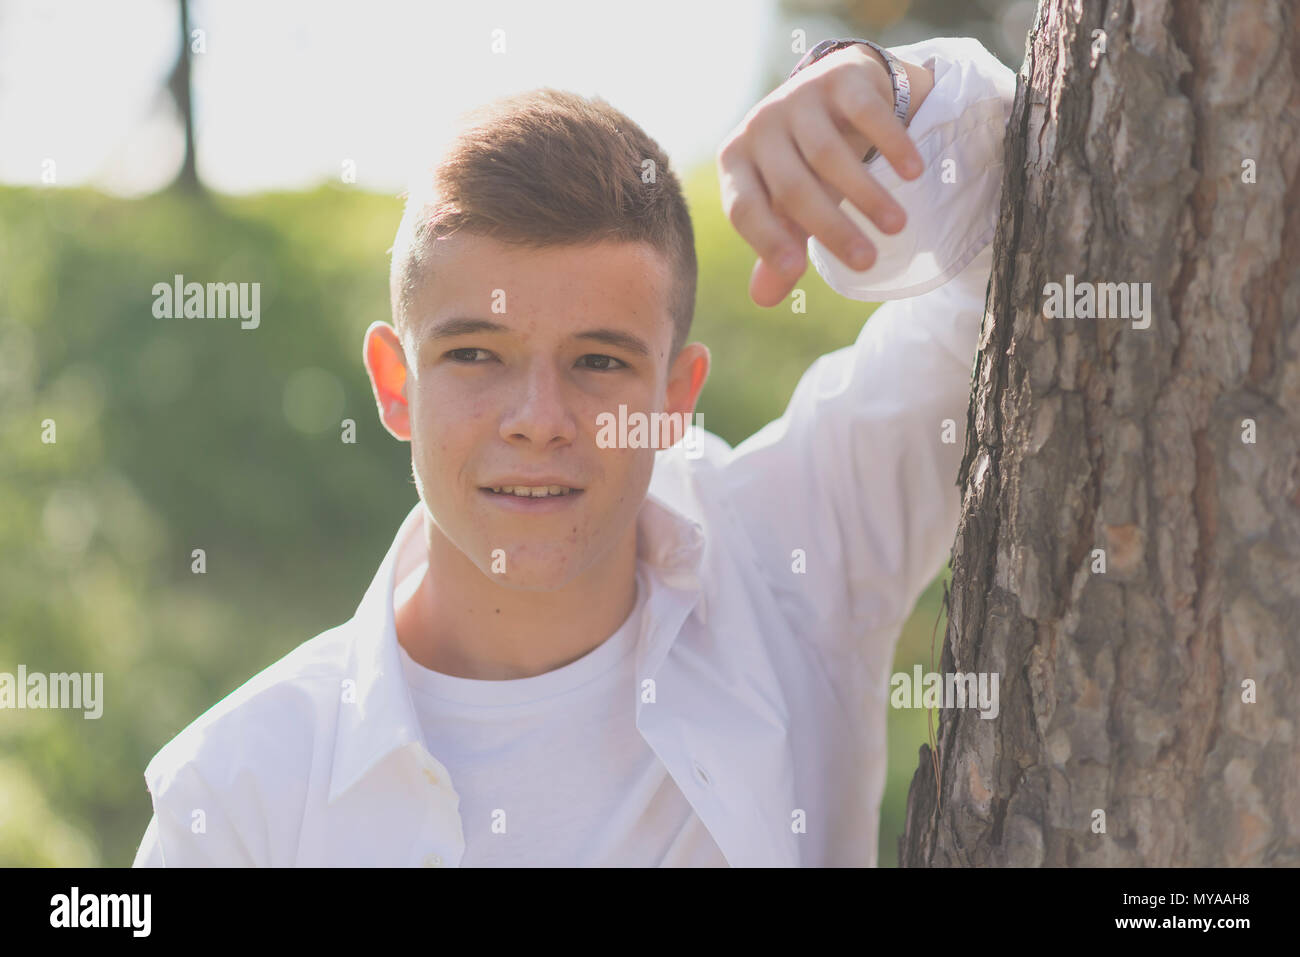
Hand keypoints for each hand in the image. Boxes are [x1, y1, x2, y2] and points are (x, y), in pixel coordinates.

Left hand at [716, 43, 928, 306]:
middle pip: (792, 187)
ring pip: (828, 154)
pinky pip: (866, 113)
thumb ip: (779, 245)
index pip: (743, 208)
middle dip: (832, 229)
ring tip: (896, 227)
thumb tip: (762, 299)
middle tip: (867, 262)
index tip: (798, 273)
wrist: (836, 90)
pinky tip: (914, 173)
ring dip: (866, 195)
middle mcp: (759, 126)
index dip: (767, 242)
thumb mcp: (788, 203)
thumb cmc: (805, 161)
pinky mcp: (838, 76)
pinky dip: (892, 144)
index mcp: (736, 161)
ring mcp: (797, 97)